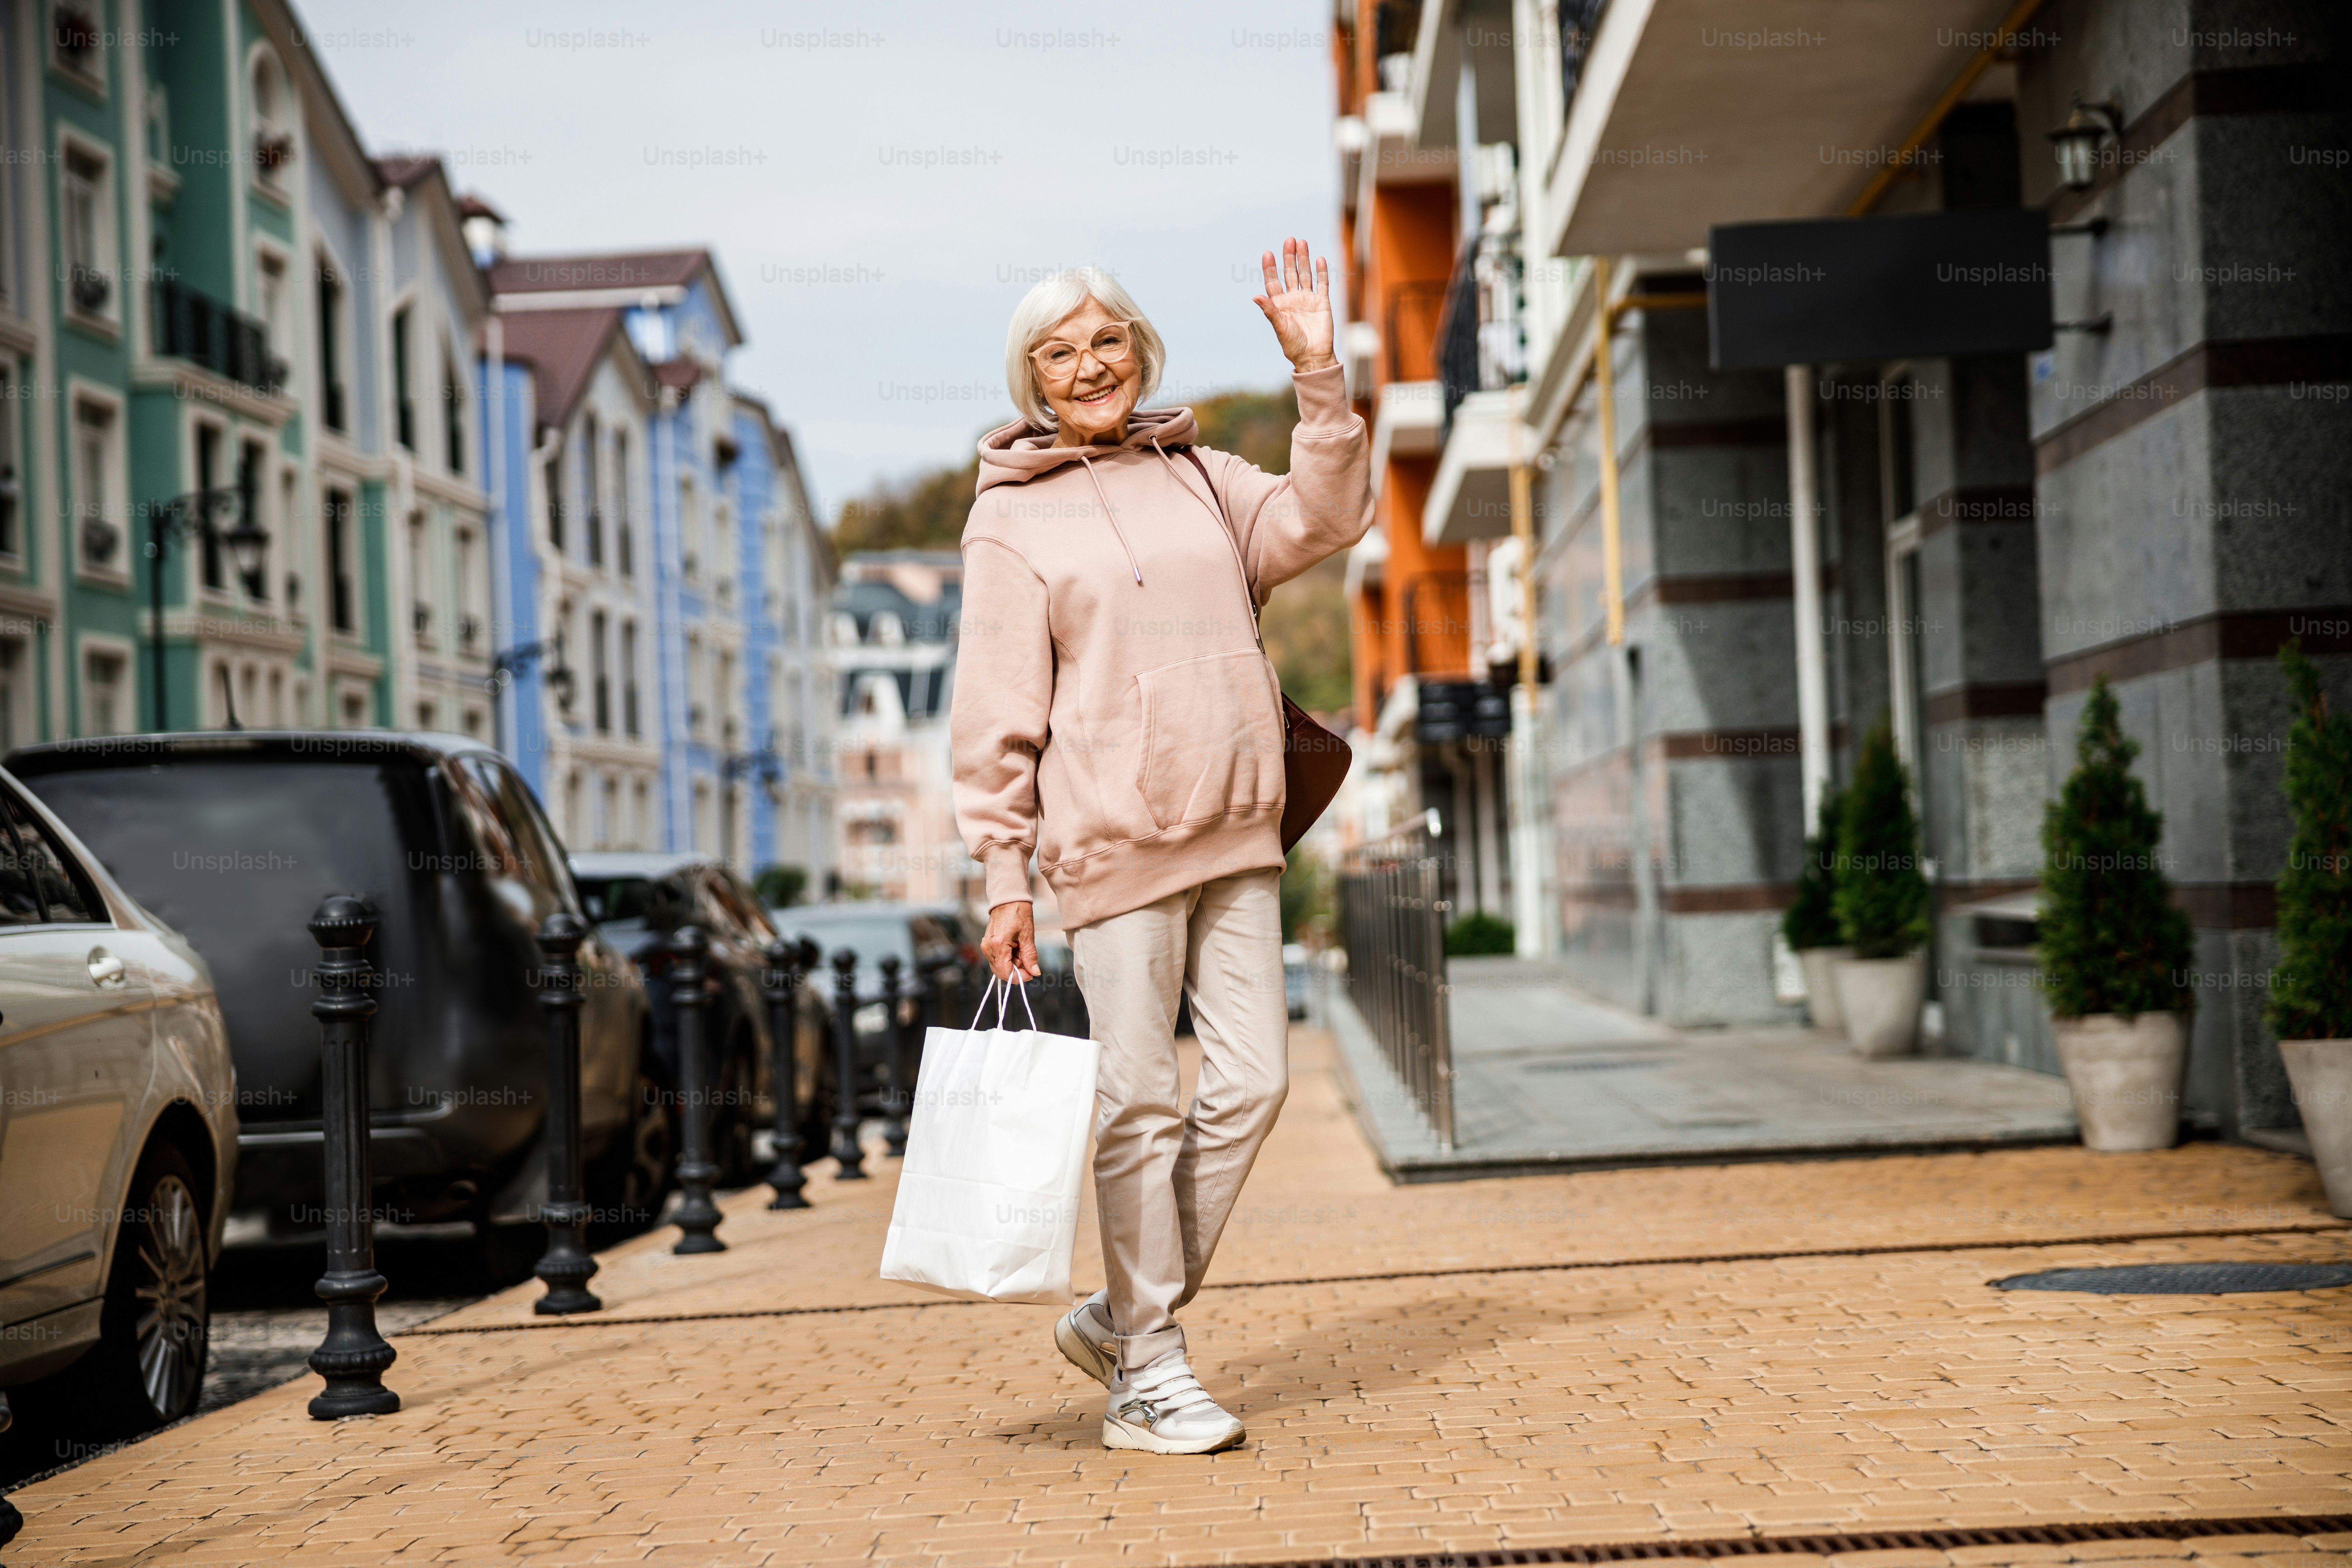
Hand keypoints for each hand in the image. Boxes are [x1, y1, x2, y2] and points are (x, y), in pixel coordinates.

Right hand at [981, 900, 1040, 982]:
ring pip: (999, 966)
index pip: (1005, 972)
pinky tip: (1015, 949)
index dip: (1018, 977)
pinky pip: (997, 959)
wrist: (1008, 900)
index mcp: (998, 945)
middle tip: (1028, 962)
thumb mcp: (1028, 936)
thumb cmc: (1019, 915)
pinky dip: (1007, 958)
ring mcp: (986, 946)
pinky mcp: (987, 944)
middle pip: (1000, 971)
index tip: (1030, 974)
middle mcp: (988, 948)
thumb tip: (1035, 972)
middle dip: (1016, 971)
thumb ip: (1030, 956)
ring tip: (1021, 951)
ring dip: (1012, 964)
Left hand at [1254, 237, 1336, 373]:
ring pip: (1305, 274)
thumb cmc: (1293, 345)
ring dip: (1304, 259)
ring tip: (1302, 243)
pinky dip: (1321, 272)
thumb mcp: (1279, 327)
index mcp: (1279, 304)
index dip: (1270, 268)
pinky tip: (1319, 259)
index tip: (1267, 253)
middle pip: (1290, 273)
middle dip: (1289, 257)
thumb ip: (1269, 310)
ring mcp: (1308, 299)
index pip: (1273, 281)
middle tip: (1289, 240)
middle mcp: (1293, 298)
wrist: (1313, 356)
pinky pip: (1322, 284)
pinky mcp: (1322, 302)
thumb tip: (1254, 295)